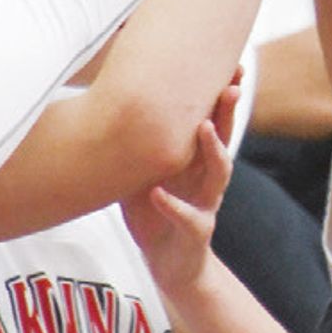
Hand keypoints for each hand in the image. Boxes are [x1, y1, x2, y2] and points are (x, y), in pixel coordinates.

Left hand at [121, 84, 237, 297]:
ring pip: (218, 173)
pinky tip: (157, 194)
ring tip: (204, 128)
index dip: (220, 96)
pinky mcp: (196, 232)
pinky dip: (172, 206)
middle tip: (230, 85)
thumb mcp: (144, 175)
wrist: (172, 266)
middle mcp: (207, 178)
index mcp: (196, 161)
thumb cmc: (157, 214)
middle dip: (228, 112)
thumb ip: (137, 147)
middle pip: (225, 138)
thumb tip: (101, 109)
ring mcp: (206, 204)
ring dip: (213, 149)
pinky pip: (188, 218)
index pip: (212, 122)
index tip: (228, 66)